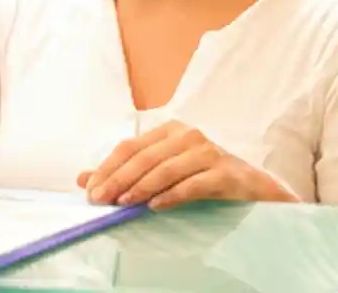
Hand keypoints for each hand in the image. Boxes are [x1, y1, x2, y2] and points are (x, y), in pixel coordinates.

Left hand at [77, 121, 299, 210]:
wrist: (255, 188)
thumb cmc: (205, 177)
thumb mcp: (164, 171)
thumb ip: (126, 172)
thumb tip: (82, 178)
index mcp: (171, 130)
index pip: (130, 146)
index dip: (106, 167)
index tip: (90, 190)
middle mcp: (188, 136)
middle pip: (144, 157)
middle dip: (117, 179)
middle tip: (99, 200)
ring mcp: (208, 152)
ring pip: (165, 169)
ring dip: (140, 187)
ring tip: (122, 203)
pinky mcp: (225, 173)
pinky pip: (192, 184)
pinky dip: (171, 196)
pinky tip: (155, 206)